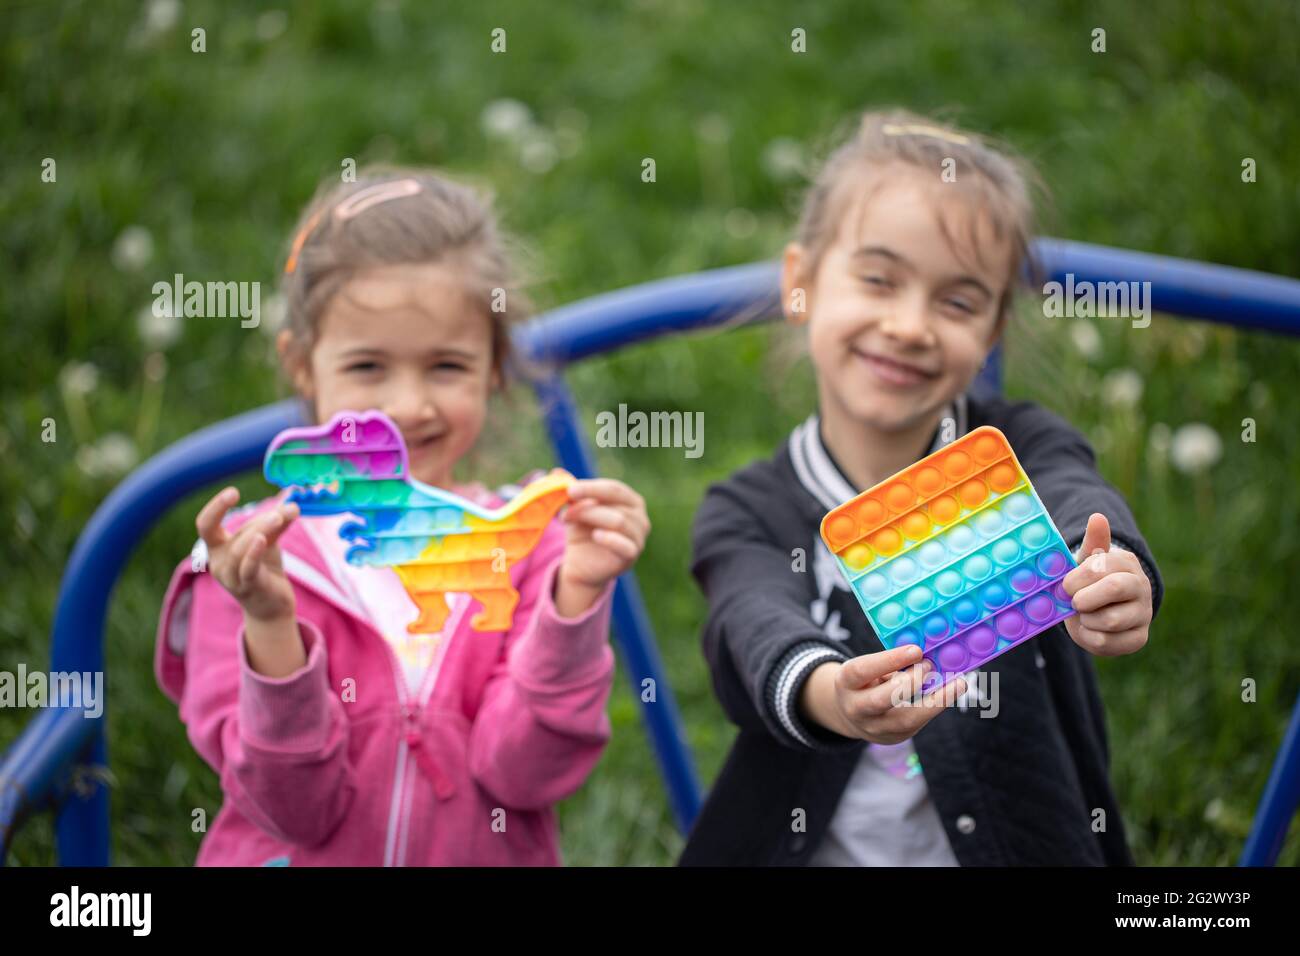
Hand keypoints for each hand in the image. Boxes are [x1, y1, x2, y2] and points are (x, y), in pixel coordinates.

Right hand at [195, 487, 299, 623]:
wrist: (272, 606)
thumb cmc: (265, 570)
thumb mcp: (269, 542)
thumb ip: (277, 525)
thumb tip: (293, 505)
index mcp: (218, 547)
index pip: (205, 525)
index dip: (215, 507)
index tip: (233, 491)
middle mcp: (218, 562)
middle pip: (219, 533)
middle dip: (233, 515)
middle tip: (273, 510)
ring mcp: (230, 577)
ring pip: (238, 549)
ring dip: (259, 530)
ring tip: (279, 518)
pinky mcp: (247, 587)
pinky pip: (247, 568)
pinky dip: (254, 552)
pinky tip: (262, 539)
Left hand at [554, 478, 649, 615]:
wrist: (581, 564)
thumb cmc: (582, 531)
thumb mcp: (575, 509)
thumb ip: (571, 492)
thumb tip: (557, 472)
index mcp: (630, 500)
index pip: (614, 488)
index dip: (592, 487)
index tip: (569, 489)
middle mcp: (639, 516)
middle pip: (616, 501)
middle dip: (589, 499)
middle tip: (568, 500)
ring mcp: (639, 536)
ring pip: (618, 520)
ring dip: (590, 516)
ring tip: (567, 519)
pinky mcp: (632, 555)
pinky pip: (626, 545)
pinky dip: (610, 538)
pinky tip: (595, 535)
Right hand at [802, 645, 966, 743]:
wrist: (851, 714)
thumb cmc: (865, 681)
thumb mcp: (868, 667)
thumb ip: (891, 662)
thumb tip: (925, 655)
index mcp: (846, 682)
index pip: (863, 671)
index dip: (890, 660)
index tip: (916, 650)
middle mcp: (856, 708)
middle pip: (881, 700)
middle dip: (910, 683)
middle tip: (930, 665)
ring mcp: (874, 728)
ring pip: (905, 720)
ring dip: (935, 700)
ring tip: (958, 683)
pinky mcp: (893, 737)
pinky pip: (917, 723)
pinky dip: (936, 706)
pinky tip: (951, 692)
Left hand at [1062, 513, 1151, 655]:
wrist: (1099, 608)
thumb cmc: (1090, 580)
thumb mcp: (1088, 560)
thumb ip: (1093, 542)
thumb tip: (1097, 518)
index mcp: (1128, 564)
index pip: (1103, 566)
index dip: (1078, 578)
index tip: (1065, 586)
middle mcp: (1141, 587)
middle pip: (1113, 588)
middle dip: (1084, 597)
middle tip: (1073, 602)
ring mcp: (1143, 614)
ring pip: (1110, 620)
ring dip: (1085, 619)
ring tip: (1082, 614)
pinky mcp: (1138, 639)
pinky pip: (1108, 643)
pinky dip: (1088, 637)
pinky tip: (1087, 629)